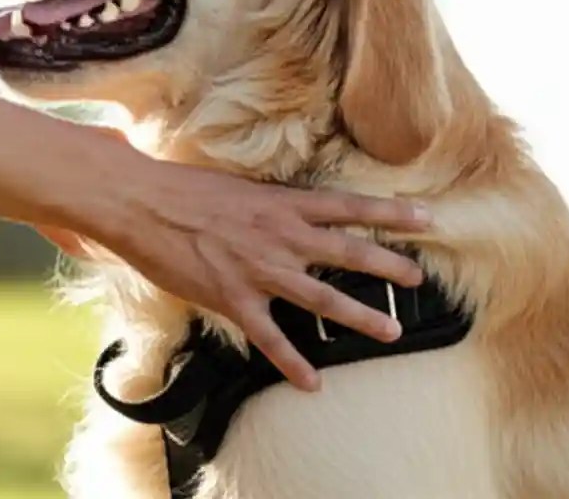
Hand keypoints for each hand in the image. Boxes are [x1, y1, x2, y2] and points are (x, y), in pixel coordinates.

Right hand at [36, 128, 430, 391]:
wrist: (142, 203)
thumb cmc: (186, 189)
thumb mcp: (242, 188)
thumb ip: (274, 203)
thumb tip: (296, 209)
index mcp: (285, 203)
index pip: (351, 207)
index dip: (391, 213)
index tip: (426, 217)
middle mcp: (283, 236)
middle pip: (349, 252)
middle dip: (389, 266)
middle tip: (419, 278)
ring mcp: (261, 270)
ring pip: (323, 297)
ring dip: (361, 316)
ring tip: (392, 332)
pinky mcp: (234, 299)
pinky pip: (271, 338)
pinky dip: (293, 362)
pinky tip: (313, 381)